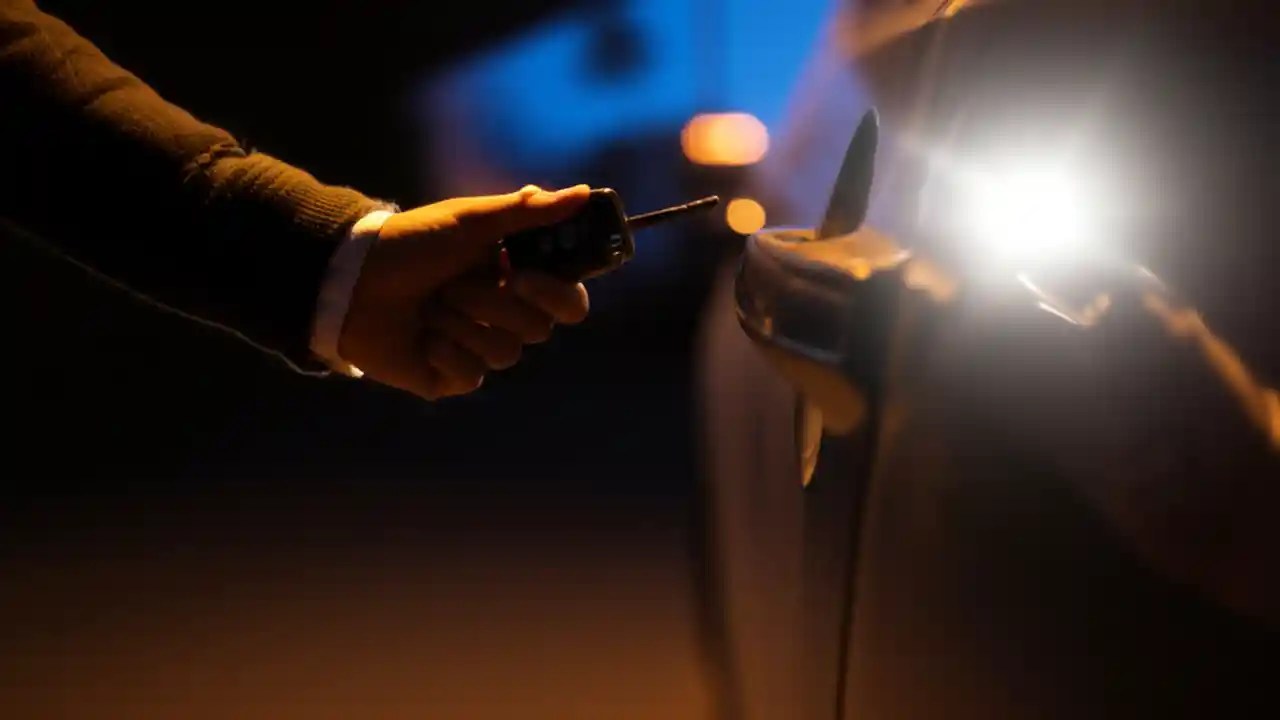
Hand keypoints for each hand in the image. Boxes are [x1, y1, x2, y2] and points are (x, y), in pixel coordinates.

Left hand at [338, 184, 591, 399]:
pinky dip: (442, 351)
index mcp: (517, 278)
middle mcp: (505, 315)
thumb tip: (586, 193)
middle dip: (491, 303)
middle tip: (454, 284)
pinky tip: (419, 336)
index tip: (520, 274)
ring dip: (461, 323)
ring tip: (429, 306)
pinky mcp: (452, 377)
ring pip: (506, 353)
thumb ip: (529, 212)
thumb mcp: (471, 220)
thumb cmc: (412, 243)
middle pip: (539, 329)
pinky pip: (472, 375)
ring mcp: (479, 347)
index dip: (556, 294)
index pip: (569, 301)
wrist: (352, 279)